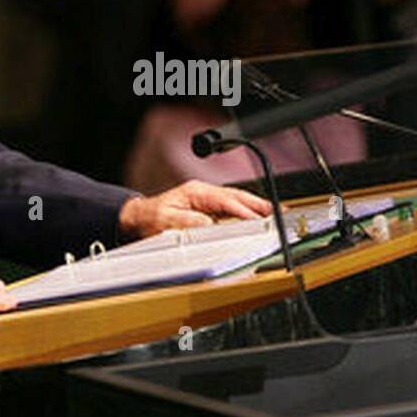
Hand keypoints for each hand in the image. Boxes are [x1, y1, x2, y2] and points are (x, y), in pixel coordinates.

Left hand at [118, 179, 271, 238]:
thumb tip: (209, 224)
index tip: (257, 220)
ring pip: (236, 201)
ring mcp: (206, 199)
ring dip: (255, 207)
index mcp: (196, 192)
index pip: (226, 201)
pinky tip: (256, 217)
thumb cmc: (150, 218)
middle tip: (278, 212)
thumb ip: (188, 222)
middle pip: (236, 197)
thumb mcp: (166, 221)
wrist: (138, 218)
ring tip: (273, 214)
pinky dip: (245, 212)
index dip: (243, 211)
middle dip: (258, 204)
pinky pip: (231, 208)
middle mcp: (204, 193)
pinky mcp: (207, 208)